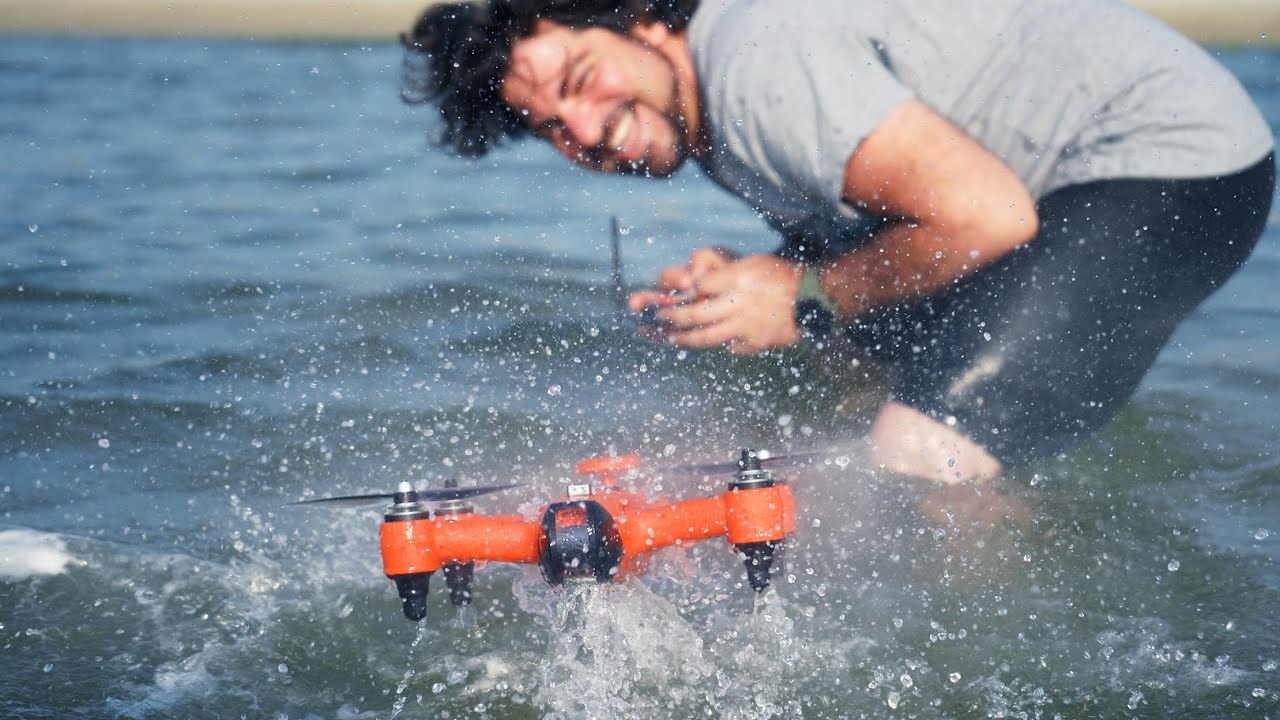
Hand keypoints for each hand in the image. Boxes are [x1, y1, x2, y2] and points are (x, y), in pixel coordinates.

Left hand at [634, 252, 804, 354]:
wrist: (812, 299)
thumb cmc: (782, 276)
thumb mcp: (753, 263)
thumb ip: (726, 274)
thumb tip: (698, 286)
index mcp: (738, 279)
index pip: (698, 287)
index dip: (684, 291)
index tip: (674, 294)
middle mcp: (738, 303)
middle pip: (695, 315)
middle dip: (673, 317)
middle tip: (660, 317)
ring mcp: (746, 326)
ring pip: (706, 337)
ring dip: (685, 339)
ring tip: (673, 338)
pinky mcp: (754, 343)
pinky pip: (730, 347)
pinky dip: (722, 344)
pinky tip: (718, 341)